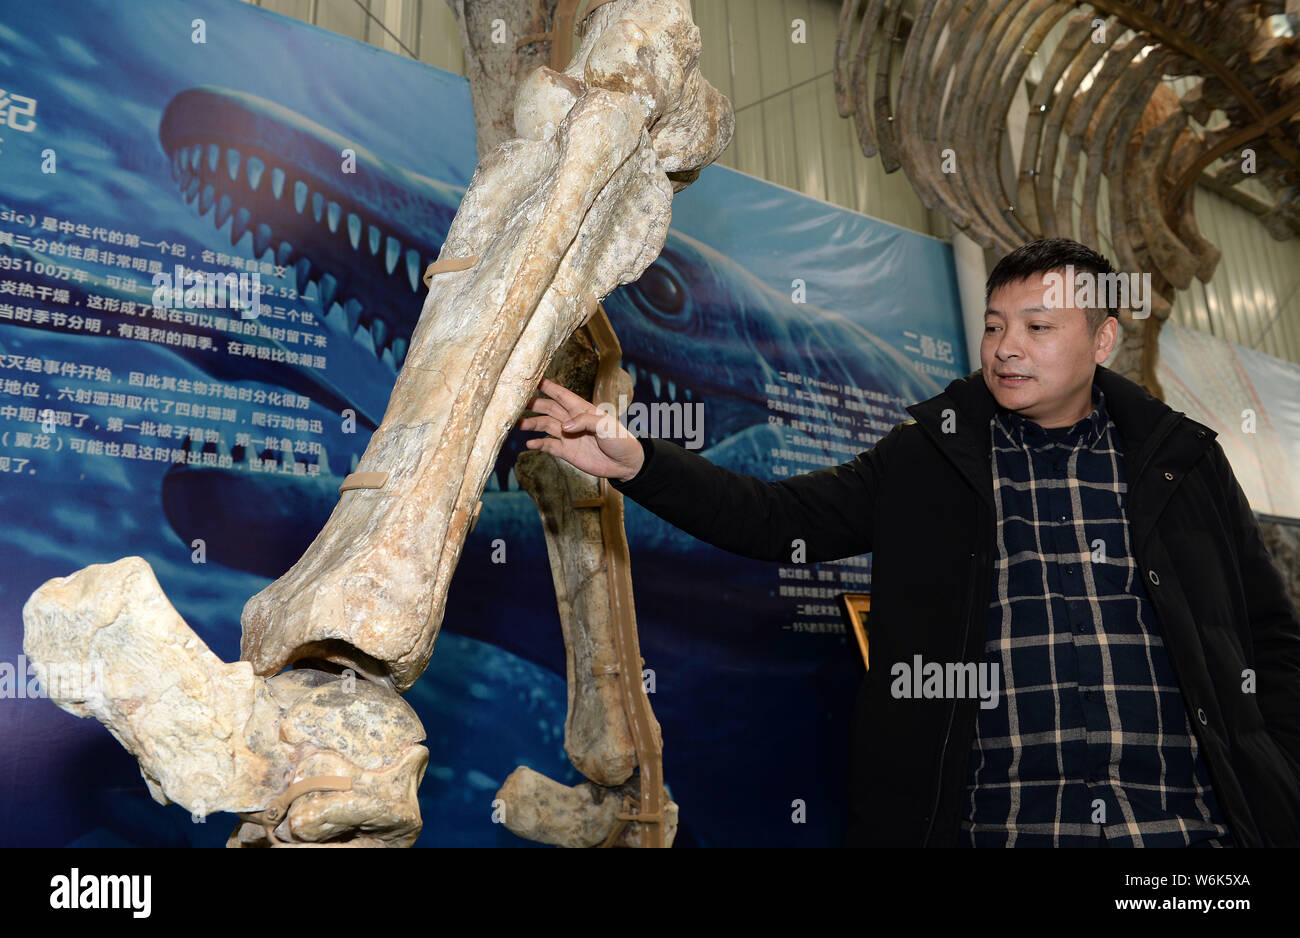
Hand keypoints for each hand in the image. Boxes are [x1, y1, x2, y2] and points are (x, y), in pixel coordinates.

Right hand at [517, 377, 644, 481]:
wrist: (626, 464)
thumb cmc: (620, 440)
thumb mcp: (606, 426)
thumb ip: (585, 422)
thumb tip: (564, 426)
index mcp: (582, 409)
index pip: (562, 395)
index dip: (548, 386)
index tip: (533, 379)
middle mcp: (572, 420)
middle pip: (549, 409)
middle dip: (534, 404)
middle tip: (518, 403)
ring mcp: (568, 436)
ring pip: (545, 426)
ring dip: (533, 424)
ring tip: (519, 425)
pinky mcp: (567, 451)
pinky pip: (549, 446)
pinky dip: (539, 444)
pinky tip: (530, 444)